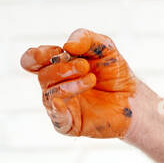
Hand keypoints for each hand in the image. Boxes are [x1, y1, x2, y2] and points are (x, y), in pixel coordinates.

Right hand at [20, 28, 137, 138]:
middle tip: (84, 65)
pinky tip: (73, 97)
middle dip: (61, 68)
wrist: (132, 97)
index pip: (31, 60)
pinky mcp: (67, 123)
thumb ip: (86, 38)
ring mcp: (58, 106)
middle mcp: (53, 86)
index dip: (39, 55)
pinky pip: (56, 116)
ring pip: (49, 94)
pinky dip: (60, 106)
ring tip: (91, 79)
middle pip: (42, 75)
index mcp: (55, 66)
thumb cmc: (113, 72)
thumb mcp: (104, 47)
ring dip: (71, 83)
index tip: (61, 51)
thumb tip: (67, 46)